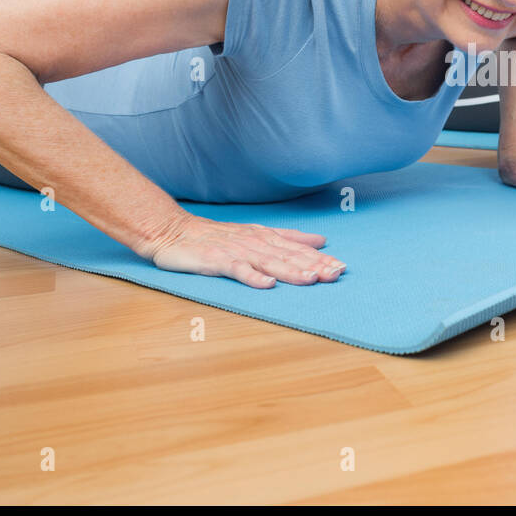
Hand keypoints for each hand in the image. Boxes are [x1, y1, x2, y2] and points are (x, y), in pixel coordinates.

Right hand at [141, 213, 345, 287]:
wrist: (173, 231)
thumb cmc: (216, 236)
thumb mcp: (256, 233)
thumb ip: (288, 237)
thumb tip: (320, 240)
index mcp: (265, 237)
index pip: (297, 248)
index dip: (320, 258)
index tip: (342, 267)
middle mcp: (254, 242)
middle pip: (288, 255)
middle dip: (314, 265)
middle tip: (337, 274)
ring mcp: (235, 251)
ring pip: (268, 262)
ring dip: (291, 271)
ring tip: (311, 279)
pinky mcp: (216, 260)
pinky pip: (236, 270)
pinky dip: (252, 277)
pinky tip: (267, 284)